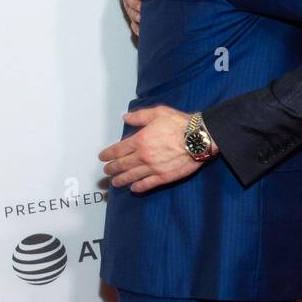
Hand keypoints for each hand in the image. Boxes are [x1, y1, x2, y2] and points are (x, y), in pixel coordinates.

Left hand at [98, 105, 215, 192]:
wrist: (198, 138)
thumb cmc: (180, 124)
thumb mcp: (158, 113)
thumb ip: (140, 116)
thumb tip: (126, 117)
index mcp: (140, 140)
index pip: (118, 149)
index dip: (108, 154)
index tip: (102, 157)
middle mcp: (143, 156)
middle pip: (122, 165)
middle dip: (112, 168)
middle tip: (106, 171)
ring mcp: (153, 168)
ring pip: (132, 176)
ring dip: (121, 180)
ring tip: (115, 182)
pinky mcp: (164, 176)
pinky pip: (147, 184)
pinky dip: (139, 187)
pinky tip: (133, 188)